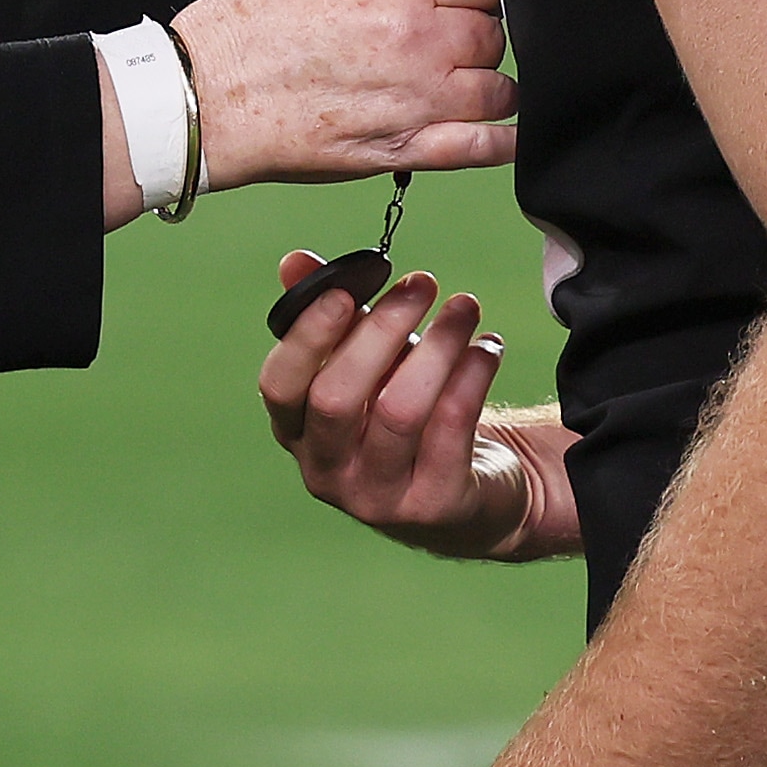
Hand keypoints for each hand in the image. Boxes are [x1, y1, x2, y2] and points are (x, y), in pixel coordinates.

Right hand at [170, 0, 514, 189]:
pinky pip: (483, 147)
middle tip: (454, 51)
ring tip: (462, 94)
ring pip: (499, 90)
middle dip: (480, 41)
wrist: (203, 95)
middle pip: (495, 34)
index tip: (471, 1)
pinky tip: (498, 137)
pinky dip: (500, 142)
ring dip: (487, 91)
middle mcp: (420, 38)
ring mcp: (417, 98)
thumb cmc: (244, 33)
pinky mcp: (402, 150)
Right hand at [261, 263, 557, 558]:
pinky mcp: (433, 505)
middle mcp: (325, 471)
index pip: (279, 385)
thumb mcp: (367, 364)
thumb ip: (330, 314)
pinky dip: (471, 378)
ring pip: (400, 411)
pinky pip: (451, 429)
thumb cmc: (404, 415)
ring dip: (437, 346)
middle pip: (336, 397)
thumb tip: (295, 261)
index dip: (308, 336)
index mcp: (297, 431)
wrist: (469, 494)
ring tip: (465, 307)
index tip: (345, 290)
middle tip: (422, 283)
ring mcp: (377, 497)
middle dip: (381, 330)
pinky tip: (487, 348)